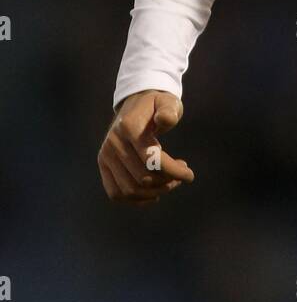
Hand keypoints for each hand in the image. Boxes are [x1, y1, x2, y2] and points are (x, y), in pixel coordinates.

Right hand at [97, 90, 194, 205]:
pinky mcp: (103, 165)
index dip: (174, 171)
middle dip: (167, 181)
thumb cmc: (156, 105)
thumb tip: (165, 120)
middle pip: (142, 177)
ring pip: (129, 189)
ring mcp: (105, 155)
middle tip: (180, 175)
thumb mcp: (167, 101)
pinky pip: (116, 193)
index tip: (189, 175)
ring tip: (170, 183)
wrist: (135, 103)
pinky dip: (136, 200)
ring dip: (154, 192)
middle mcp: (113, 143)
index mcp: (129, 126)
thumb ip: (169, 110)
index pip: (152, 159)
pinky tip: (155, 194)